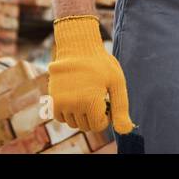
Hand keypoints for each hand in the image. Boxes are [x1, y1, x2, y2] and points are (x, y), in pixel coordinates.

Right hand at [48, 14, 134, 133]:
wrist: (77, 47)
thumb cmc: (100, 64)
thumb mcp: (117, 83)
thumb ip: (121, 109)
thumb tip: (126, 130)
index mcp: (91, 102)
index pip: (99, 126)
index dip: (105, 116)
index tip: (106, 101)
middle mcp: (74, 105)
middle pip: (86, 126)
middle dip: (93, 116)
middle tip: (97, 97)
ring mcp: (61, 102)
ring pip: (73, 123)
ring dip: (80, 115)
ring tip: (86, 95)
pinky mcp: (52, 98)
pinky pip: (59, 117)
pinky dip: (67, 112)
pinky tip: (75, 98)